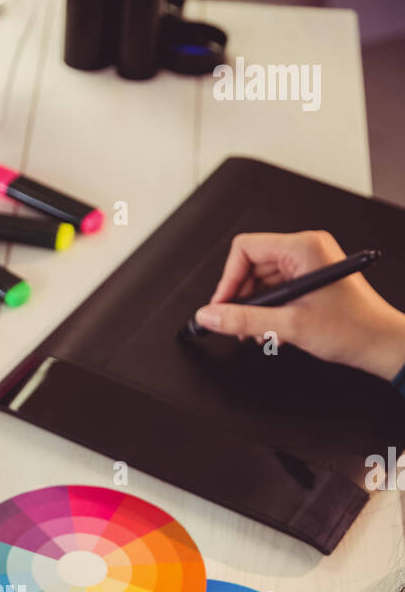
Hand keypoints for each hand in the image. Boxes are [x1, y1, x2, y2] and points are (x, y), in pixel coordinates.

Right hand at [193, 230, 404, 379]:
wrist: (380, 343)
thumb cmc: (352, 328)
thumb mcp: (289, 325)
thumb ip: (243, 320)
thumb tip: (210, 316)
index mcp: (303, 247)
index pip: (246, 249)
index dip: (228, 279)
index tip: (221, 306)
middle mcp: (306, 250)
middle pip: (251, 266)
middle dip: (241, 299)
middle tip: (237, 325)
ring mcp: (309, 264)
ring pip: (262, 281)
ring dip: (255, 309)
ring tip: (260, 333)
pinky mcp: (311, 280)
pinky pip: (277, 290)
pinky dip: (270, 311)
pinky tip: (274, 331)